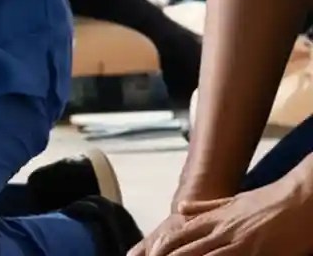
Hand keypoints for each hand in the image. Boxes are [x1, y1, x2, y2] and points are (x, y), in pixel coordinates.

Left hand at [129, 178, 312, 255]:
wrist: (298, 199)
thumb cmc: (268, 200)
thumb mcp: (232, 201)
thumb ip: (206, 207)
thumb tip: (180, 208)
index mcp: (214, 220)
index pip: (179, 235)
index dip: (163, 247)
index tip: (150, 255)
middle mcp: (221, 231)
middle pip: (186, 250)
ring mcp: (237, 244)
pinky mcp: (254, 253)